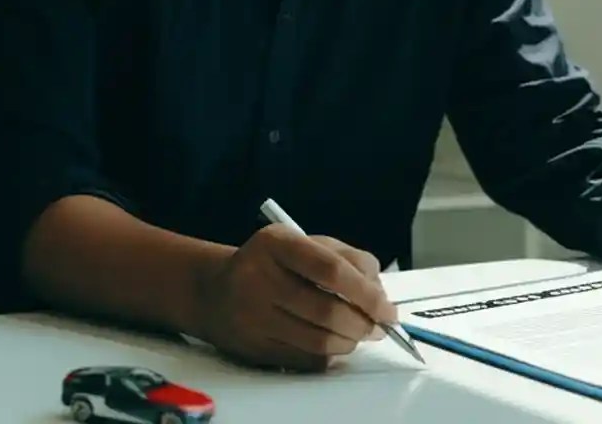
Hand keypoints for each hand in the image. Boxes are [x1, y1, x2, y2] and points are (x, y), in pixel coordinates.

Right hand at [193, 224, 396, 370]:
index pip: (331, 270)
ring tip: (359, 333)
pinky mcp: (252, 347)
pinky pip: (305, 358)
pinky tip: (334, 341)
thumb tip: (380, 295)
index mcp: (276, 244)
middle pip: (327, 309)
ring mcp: (252, 316)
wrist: (215, 290)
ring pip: (318, 340)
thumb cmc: (275, 263)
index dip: (366, 292)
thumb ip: (348, 259)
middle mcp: (258, 278)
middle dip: (363, 322)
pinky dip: (329, 353)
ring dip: (350, 341)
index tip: (387, 307)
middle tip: (379, 325)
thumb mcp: (307, 243)